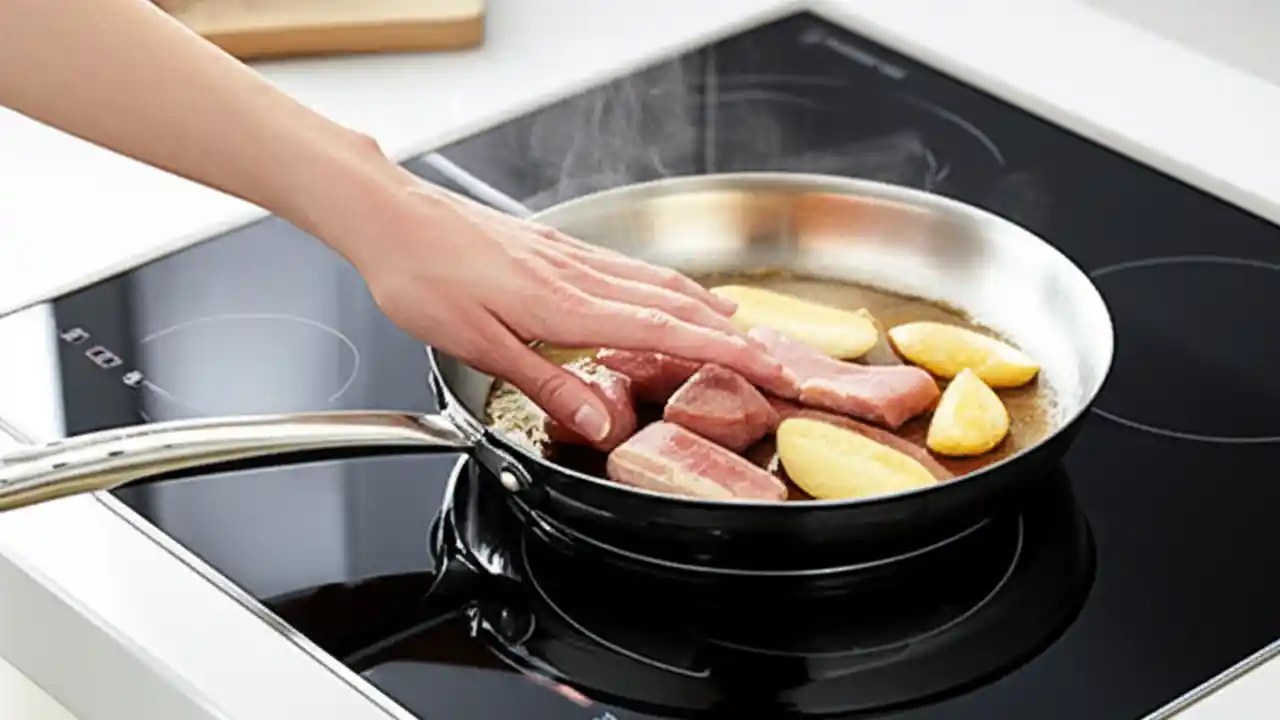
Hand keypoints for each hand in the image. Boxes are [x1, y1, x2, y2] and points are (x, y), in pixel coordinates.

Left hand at [335, 173, 785, 443]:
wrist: (390, 216)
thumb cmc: (421, 277)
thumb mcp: (477, 345)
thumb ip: (545, 384)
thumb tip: (600, 420)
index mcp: (565, 305)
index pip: (666, 331)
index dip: (725, 352)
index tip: (770, 368)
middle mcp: (577, 274)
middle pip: (675, 302)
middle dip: (731, 332)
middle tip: (771, 358)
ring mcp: (568, 254)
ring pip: (655, 279)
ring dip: (704, 305)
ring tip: (736, 326)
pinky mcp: (553, 245)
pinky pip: (627, 266)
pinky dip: (663, 284)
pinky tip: (662, 291)